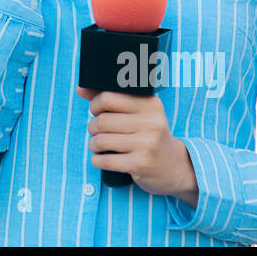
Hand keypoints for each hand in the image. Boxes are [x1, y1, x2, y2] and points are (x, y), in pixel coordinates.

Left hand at [77, 87, 196, 199]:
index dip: (95, 105)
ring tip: (98, 145)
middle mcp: (151, 122)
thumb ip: (111, 99)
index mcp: (150, 104)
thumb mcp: (139, 113)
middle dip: (93, 127)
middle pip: (102, 121)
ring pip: (101, 141)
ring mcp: (147, 144)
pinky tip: (101, 158)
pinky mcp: (141, 164)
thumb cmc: (150, 136)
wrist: (176, 167)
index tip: (97, 112)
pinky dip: (97, 160)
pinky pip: (105, 161)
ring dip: (93, 144)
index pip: (108, 97)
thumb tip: (80, 88)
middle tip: (96, 131)